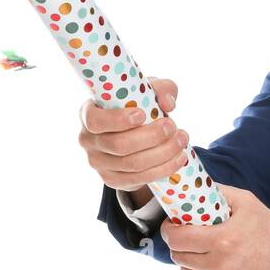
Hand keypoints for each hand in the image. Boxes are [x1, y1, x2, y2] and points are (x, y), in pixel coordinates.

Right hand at [78, 77, 189, 191]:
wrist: (135, 132)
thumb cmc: (138, 105)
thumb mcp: (148, 91)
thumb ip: (160, 89)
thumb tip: (168, 103)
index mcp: (88, 114)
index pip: (95, 121)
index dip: (117, 120)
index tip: (142, 114)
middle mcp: (88, 140)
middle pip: (119, 145)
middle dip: (151, 137)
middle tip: (172, 125)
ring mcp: (98, 163)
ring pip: (132, 164)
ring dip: (162, 153)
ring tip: (182, 140)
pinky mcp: (112, 180)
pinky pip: (139, 179)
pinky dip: (163, 169)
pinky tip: (180, 158)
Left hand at [161, 184, 269, 269]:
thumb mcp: (247, 203)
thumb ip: (217, 193)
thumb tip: (191, 186)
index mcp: (224, 240)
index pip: (177, 238)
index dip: (170, 229)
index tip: (172, 224)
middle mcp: (220, 267)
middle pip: (177, 256)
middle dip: (178, 243)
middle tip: (187, 235)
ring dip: (190, 260)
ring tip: (206, 250)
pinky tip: (219, 267)